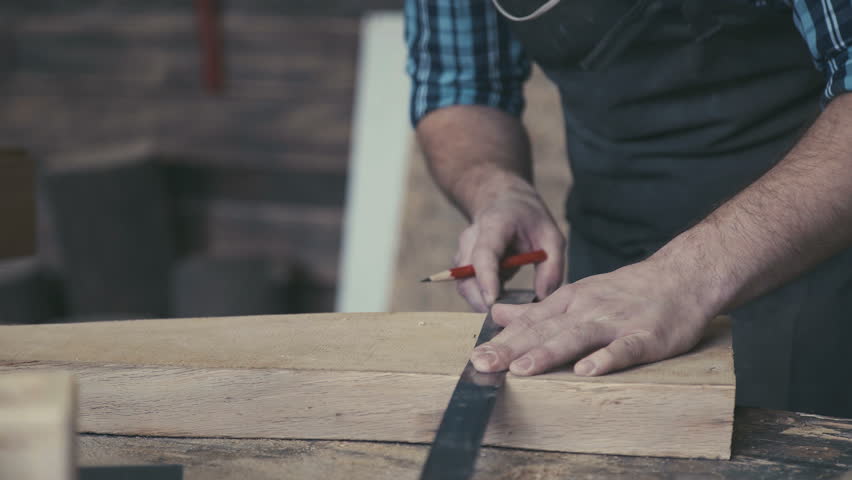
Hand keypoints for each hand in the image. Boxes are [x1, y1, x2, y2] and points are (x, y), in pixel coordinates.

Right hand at [454, 175, 564, 311]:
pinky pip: (468, 287)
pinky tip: (501, 303)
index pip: (484, 253)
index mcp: (494, 226)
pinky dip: (482, 299)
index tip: (492, 301)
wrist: (502, 203)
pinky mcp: (462, 266)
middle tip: (504, 319)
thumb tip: (543, 297)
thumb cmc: (528, 219)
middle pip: (466, 275)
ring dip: (481, 302)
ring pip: (464, 284)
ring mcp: (462, 252)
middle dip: (481, 299)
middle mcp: (471, 238)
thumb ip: (552, 265)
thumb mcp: (551, 235)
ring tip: (506, 312)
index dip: (486, 278)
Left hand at [470, 260, 712, 375]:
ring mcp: (616, 322)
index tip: (475, 357)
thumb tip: (497, 313)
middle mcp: (587, 309)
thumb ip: (537, 309)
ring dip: (548, 353)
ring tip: (522, 370)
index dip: (502, 340)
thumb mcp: (576, 293)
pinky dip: (605, 359)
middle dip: (512, 348)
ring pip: (577, 337)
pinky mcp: (646, 337)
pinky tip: (587, 371)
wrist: (681, 277)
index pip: (529, 322)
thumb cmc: (626, 291)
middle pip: (544, 330)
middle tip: (484, 365)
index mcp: (569, 301)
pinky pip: (624, 349)